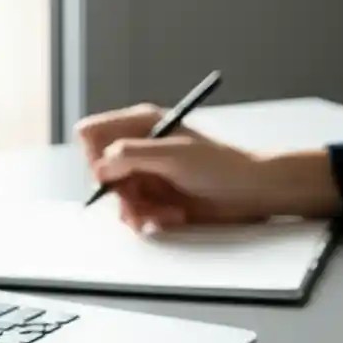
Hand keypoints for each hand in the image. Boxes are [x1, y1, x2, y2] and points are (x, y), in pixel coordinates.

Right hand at [74, 103, 340, 231]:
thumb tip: (100, 166)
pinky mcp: (155, 199)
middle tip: (141, 198)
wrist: (251, 193)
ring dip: (138, 210)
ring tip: (166, 213)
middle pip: (100, 172)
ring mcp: (147, 174)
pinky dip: (150, 219)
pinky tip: (173, 217)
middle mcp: (140, 148)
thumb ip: (133, 155)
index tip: (112, 172)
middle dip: (120, 191)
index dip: (94, 155)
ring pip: (116, 198)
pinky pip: (134, 214)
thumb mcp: (174, 155)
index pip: (91, 133)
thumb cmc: (221, 165)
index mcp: (142, 123)